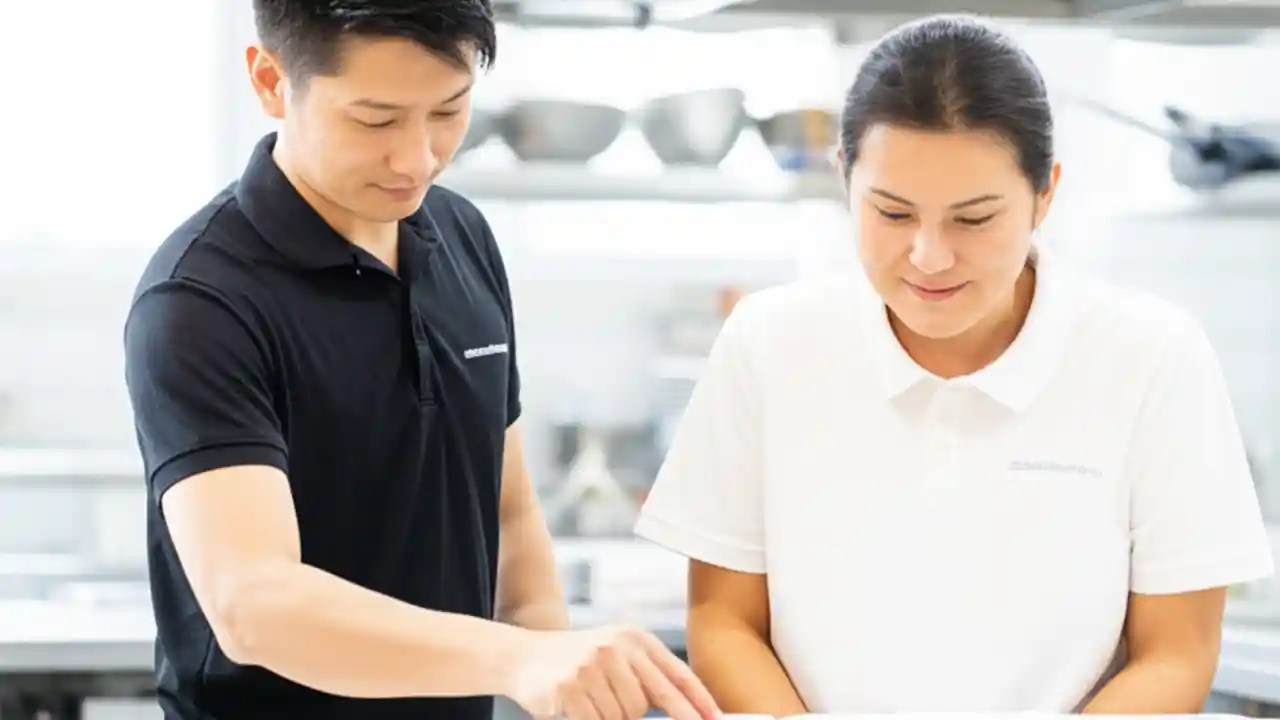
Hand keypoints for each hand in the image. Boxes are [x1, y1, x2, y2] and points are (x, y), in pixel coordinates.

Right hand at [505, 624, 720, 719]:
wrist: (525, 656)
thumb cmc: (579, 660)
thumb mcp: (617, 654)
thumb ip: (649, 675)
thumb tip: (688, 709)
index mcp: (635, 638)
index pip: (678, 674)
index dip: (699, 701)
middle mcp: (616, 648)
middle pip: (655, 700)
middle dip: (663, 717)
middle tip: (656, 719)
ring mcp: (592, 667)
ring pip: (626, 716)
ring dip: (613, 717)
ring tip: (594, 700)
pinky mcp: (571, 689)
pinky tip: (579, 707)